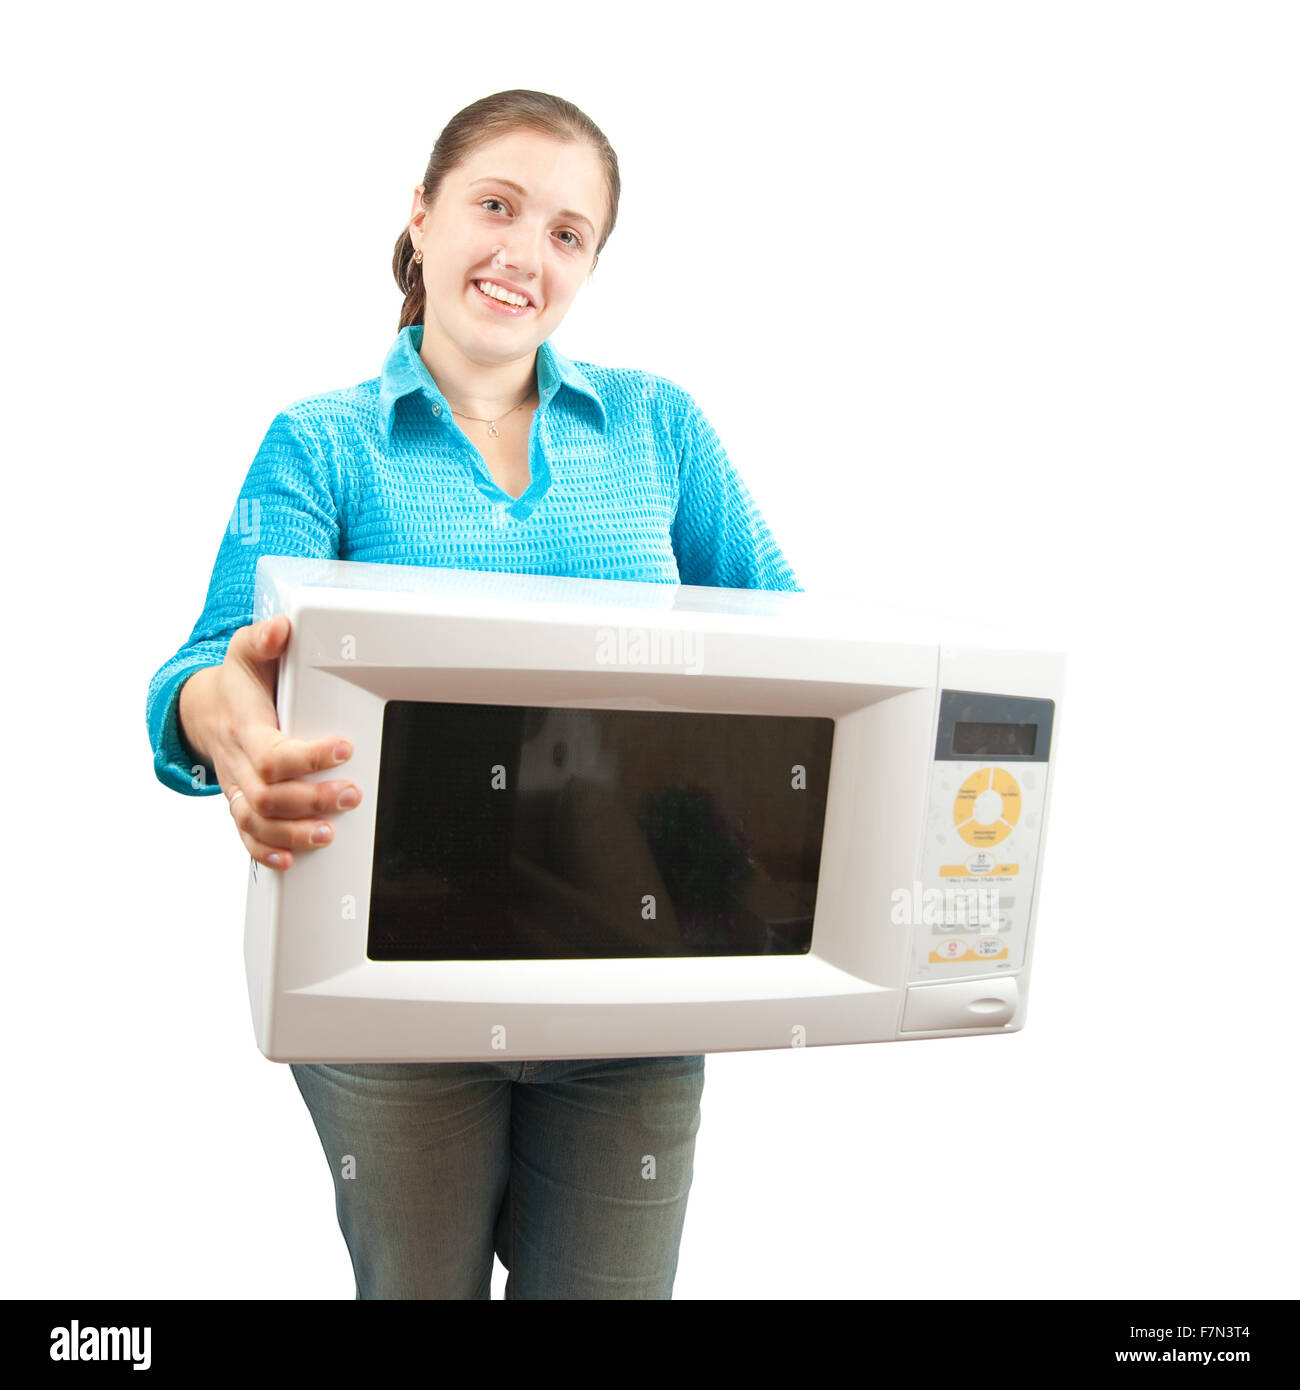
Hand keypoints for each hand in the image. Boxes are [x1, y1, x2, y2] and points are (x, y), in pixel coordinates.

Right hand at [183, 614, 360, 869]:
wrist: (204, 711)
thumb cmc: (239, 683)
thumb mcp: (246, 652)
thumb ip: (263, 639)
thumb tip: (282, 629)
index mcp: (245, 728)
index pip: (273, 753)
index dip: (307, 757)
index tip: (343, 749)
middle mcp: (239, 764)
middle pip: (269, 795)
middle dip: (311, 800)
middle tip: (351, 795)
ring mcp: (238, 788)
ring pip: (258, 821)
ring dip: (293, 832)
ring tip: (328, 833)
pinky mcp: (240, 803)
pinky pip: (246, 835)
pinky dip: (266, 851)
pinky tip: (291, 860)